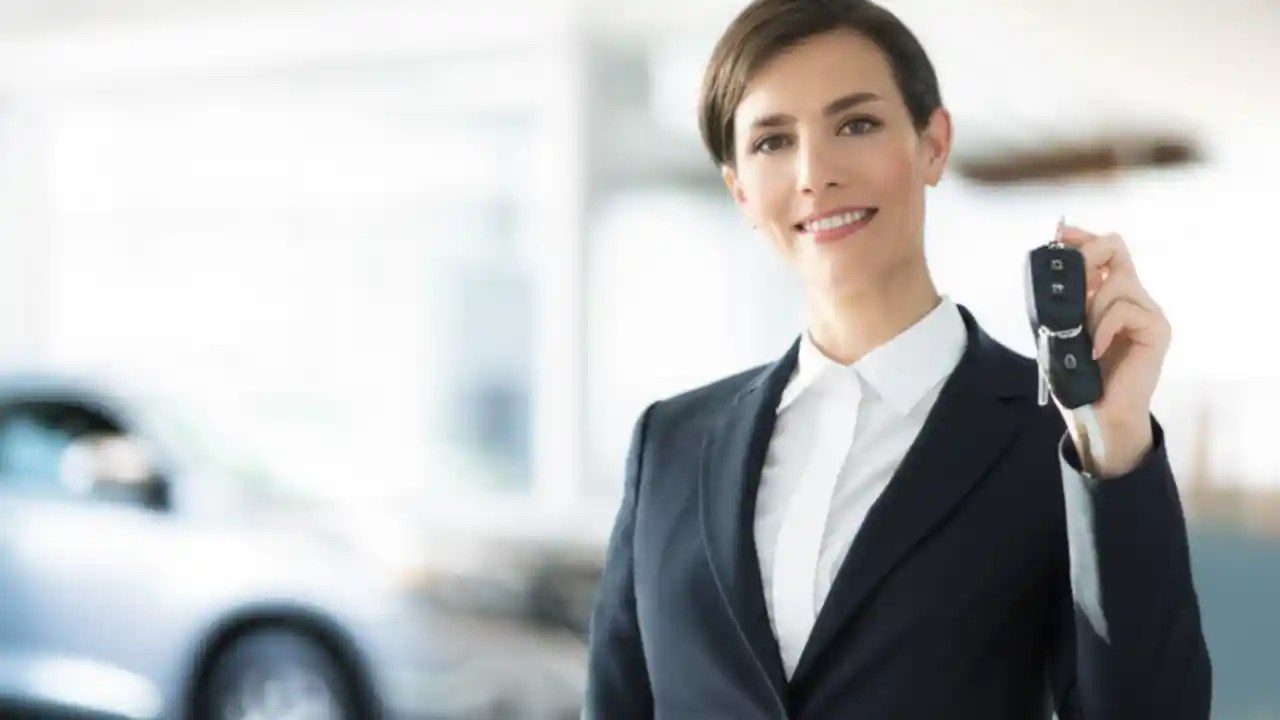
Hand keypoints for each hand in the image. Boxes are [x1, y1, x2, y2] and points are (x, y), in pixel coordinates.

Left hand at [1056, 224, 1169, 477]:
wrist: (1097, 415)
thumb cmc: (1079, 376)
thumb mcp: (1060, 331)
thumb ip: (1060, 301)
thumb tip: (1045, 267)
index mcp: (1108, 294)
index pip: (1104, 249)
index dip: (1082, 238)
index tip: (1060, 235)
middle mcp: (1131, 296)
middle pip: (1116, 247)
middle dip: (1088, 256)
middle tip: (1073, 280)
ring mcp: (1147, 311)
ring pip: (1116, 283)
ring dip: (1090, 310)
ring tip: (1085, 340)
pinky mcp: (1158, 329)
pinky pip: (1125, 310)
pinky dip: (1102, 329)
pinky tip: (1095, 351)